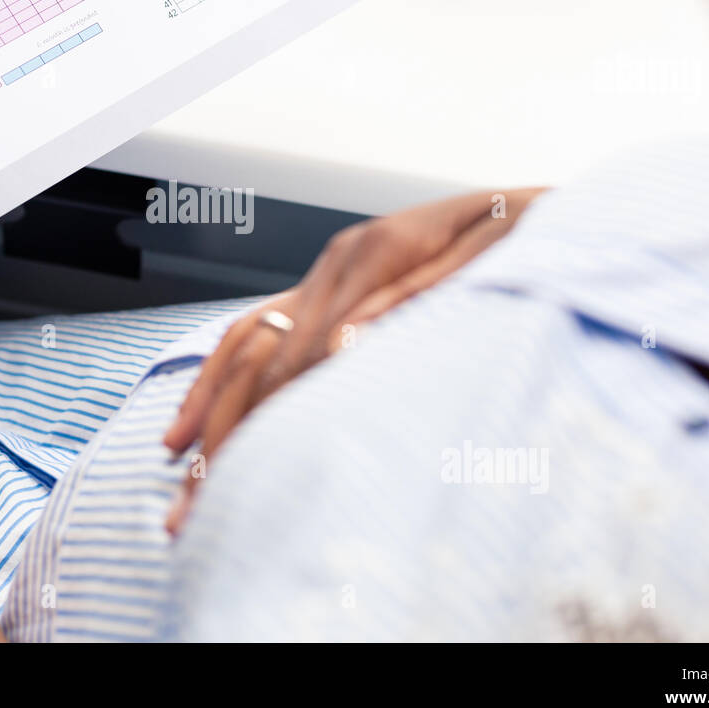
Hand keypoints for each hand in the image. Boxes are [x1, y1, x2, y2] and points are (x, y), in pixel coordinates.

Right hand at [163, 187, 544, 531]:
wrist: (532, 205)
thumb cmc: (524, 238)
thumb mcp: (485, 262)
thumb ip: (413, 303)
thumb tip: (347, 345)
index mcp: (373, 256)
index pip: (306, 352)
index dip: (274, 417)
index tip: (247, 478)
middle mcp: (336, 263)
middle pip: (262, 355)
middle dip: (225, 430)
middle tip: (198, 501)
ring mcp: (326, 271)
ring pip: (245, 341)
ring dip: (207, 405)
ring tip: (176, 464)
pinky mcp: (329, 282)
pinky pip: (258, 328)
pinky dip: (221, 372)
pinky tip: (200, 411)